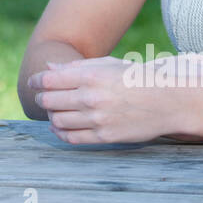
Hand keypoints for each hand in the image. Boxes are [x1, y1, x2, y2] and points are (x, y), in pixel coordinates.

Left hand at [27, 52, 202, 144]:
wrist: (167, 100)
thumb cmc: (135, 78)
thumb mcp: (108, 64)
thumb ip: (76, 67)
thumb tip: (48, 69)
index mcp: (91, 76)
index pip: (49, 80)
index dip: (36, 82)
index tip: (34, 83)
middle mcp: (92, 98)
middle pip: (50, 101)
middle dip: (43, 98)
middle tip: (44, 96)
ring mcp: (98, 119)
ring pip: (58, 121)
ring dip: (51, 116)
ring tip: (55, 111)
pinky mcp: (105, 136)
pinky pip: (72, 138)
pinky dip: (61, 133)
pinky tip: (61, 127)